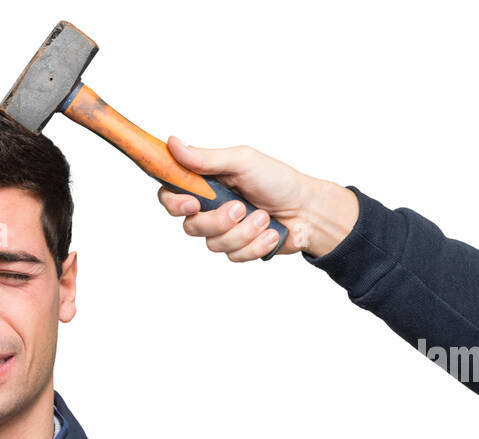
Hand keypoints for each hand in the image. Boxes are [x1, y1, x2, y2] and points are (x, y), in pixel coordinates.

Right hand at [156, 138, 358, 260]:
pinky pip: (234, 256)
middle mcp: (210, 209)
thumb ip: (206, 158)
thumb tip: (173, 144)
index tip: (192, 204)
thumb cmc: (278, 180)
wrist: (308, 209)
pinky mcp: (238, 249)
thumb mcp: (242, 161)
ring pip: (213, 244)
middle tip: (241, 208)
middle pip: (190, 226)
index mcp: (207, 184)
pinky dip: (256, 244)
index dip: (174, 204)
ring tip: (265, 217)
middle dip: (218, 221)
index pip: (170, 196)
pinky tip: (271, 232)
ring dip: (244, 232)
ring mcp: (223, 232)